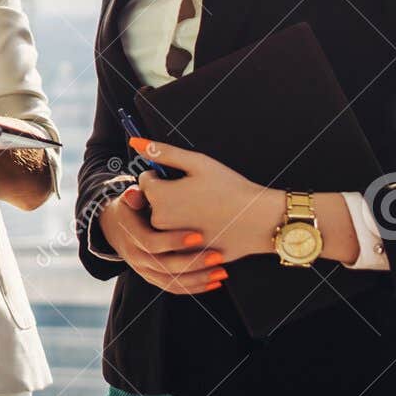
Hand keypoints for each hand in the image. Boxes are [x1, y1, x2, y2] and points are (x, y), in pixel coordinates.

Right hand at [98, 183, 227, 294]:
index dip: (174, 241)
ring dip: (198, 279)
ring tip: (222, 271)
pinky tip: (215, 282)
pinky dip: (195, 287)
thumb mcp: (129, 200)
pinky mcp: (154, 278)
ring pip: (172, 282)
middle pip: (165, 266)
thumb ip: (134, 196)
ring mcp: (145, 271)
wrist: (117, 228)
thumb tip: (134, 193)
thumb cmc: (131, 208)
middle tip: (218, 256)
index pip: (152, 243)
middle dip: (193, 262)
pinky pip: (174, 288)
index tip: (199, 235)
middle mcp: (137, 258)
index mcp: (132, 236)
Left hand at [127, 137, 279, 260]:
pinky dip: (186, 231)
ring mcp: (172, 240)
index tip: (183, 178)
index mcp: (159, 196)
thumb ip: (164, 152)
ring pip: (164, 221)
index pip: (146, 180)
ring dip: (175, 214)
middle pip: (152, 202)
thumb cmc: (231, 188)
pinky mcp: (184, 253)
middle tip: (195, 193)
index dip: (164, 175)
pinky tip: (206, 225)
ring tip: (202, 208)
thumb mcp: (197, 163)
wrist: (259, 220)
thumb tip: (136, 142)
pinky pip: (177, 238)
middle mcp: (159, 220)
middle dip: (167, 195)